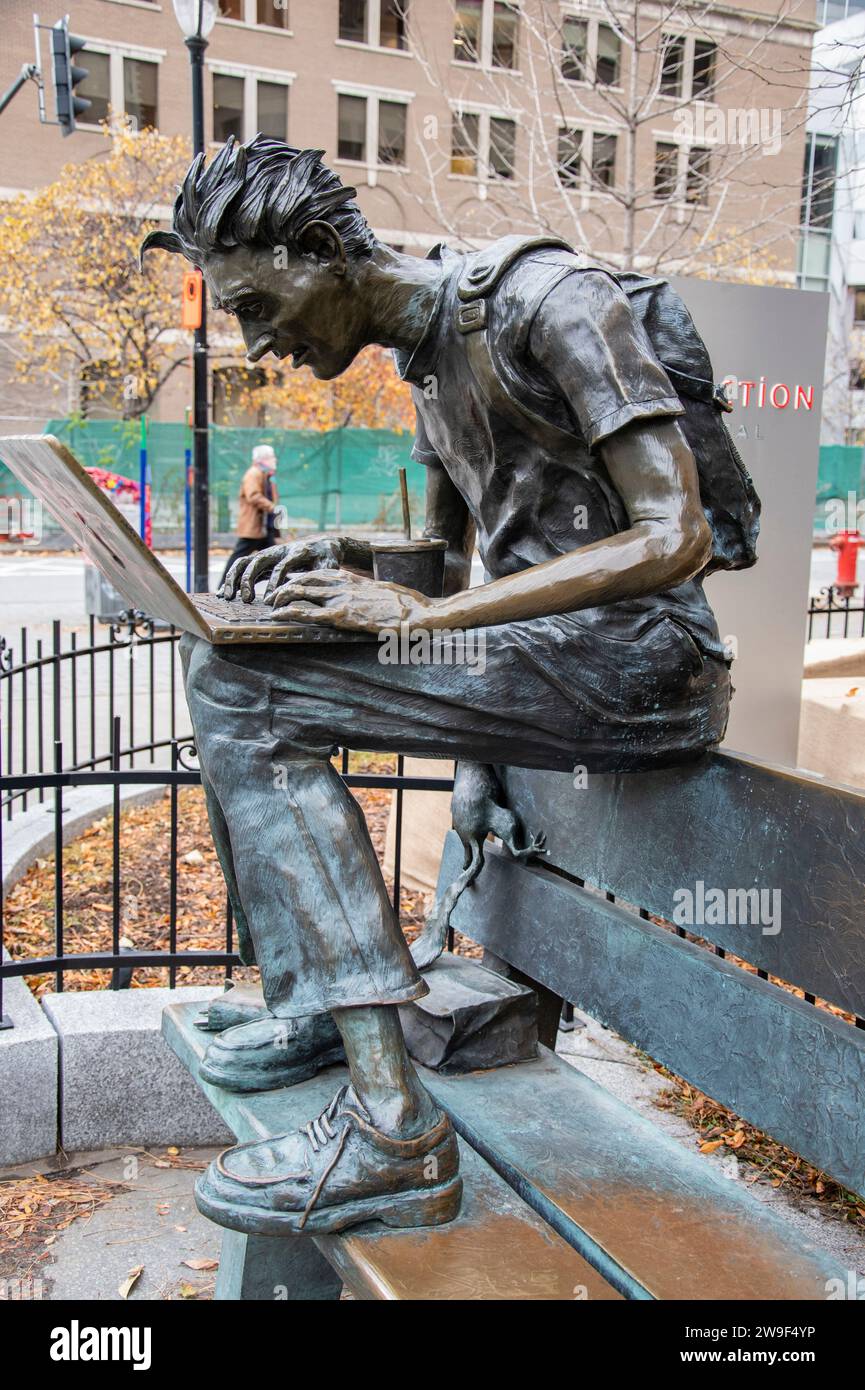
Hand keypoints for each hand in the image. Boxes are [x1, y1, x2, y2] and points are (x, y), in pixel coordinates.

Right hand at [221, 536, 368, 602]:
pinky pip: (242, 567)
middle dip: (248, 579)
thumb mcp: (330, 565)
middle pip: (257, 560)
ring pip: (245, 561)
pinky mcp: (262, 561)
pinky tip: (224, 594)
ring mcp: (268, 555)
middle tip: (246, 600)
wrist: (322, 544)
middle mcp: (278, 550)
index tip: (269, 600)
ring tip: (227, 597)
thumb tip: (315, 587)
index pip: (282, 566)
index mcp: (297, 552)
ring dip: (234, 578)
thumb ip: (324, 573)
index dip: (274, 583)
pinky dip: (231, 579)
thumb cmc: (327, 557)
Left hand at [267, 569, 432, 632]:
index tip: (289, 581)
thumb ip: (369, 592)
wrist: (420, 612)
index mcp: (354, 579)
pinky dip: (289, 613)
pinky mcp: (343, 617)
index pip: (320, 571)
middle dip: (285, 585)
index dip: (301, 575)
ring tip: (268, 604)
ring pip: (301, 591)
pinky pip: (309, 613)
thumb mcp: (386, 592)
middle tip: (272, 594)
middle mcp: (344, 584)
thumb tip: (366, 596)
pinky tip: (277, 616)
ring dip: (281, 596)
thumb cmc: (408, 606)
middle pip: (305, 577)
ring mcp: (342, 599)